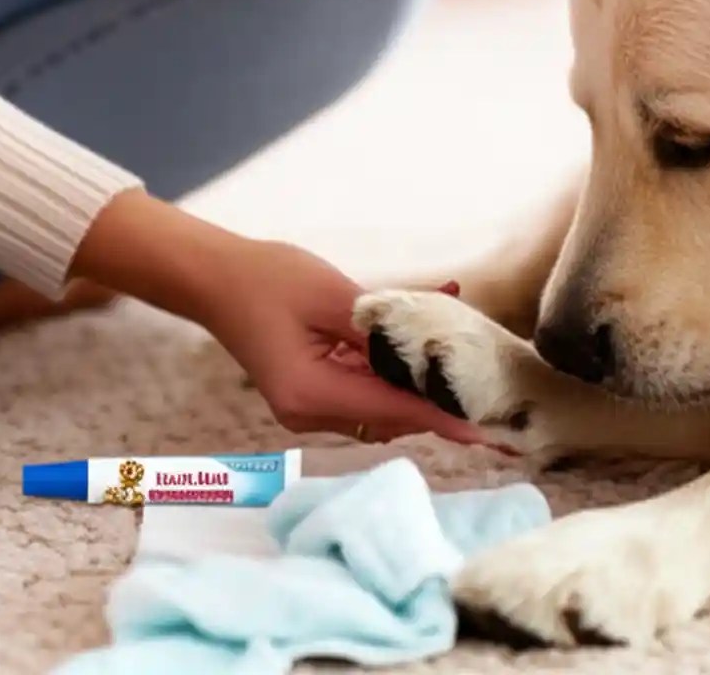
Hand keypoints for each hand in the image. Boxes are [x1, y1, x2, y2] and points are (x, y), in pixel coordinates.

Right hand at [68, 190, 484, 444]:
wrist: (216, 280)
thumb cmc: (268, 279)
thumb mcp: (334, 295)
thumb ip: (384, 325)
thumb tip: (434, 346)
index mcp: (312, 393)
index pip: (396, 410)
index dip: (447, 417)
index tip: (490, 430)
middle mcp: (310, 414)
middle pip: (393, 417)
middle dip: (440, 405)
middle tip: (493, 399)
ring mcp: (308, 410)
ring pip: (382, 410)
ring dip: (418, 391)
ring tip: (466, 374)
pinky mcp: (310, 397)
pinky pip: (365, 395)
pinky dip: (394, 379)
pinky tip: (420, 355)